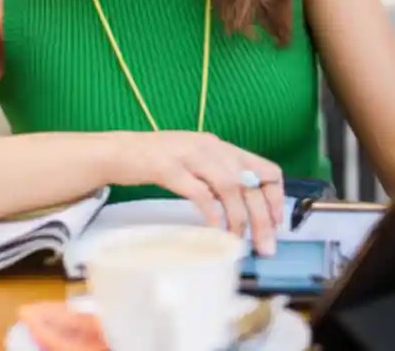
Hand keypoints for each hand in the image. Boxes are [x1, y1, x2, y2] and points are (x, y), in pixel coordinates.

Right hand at [109, 131, 285, 255]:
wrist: (119, 151)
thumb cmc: (157, 161)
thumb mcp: (197, 162)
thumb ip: (219, 177)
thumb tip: (244, 210)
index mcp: (223, 147)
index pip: (266, 169)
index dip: (275, 198)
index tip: (276, 224)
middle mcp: (212, 147)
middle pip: (251, 183)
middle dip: (263, 218)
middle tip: (265, 247)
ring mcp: (190, 154)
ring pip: (230, 186)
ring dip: (239, 218)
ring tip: (238, 241)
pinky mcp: (168, 167)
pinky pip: (199, 192)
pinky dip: (212, 213)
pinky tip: (214, 229)